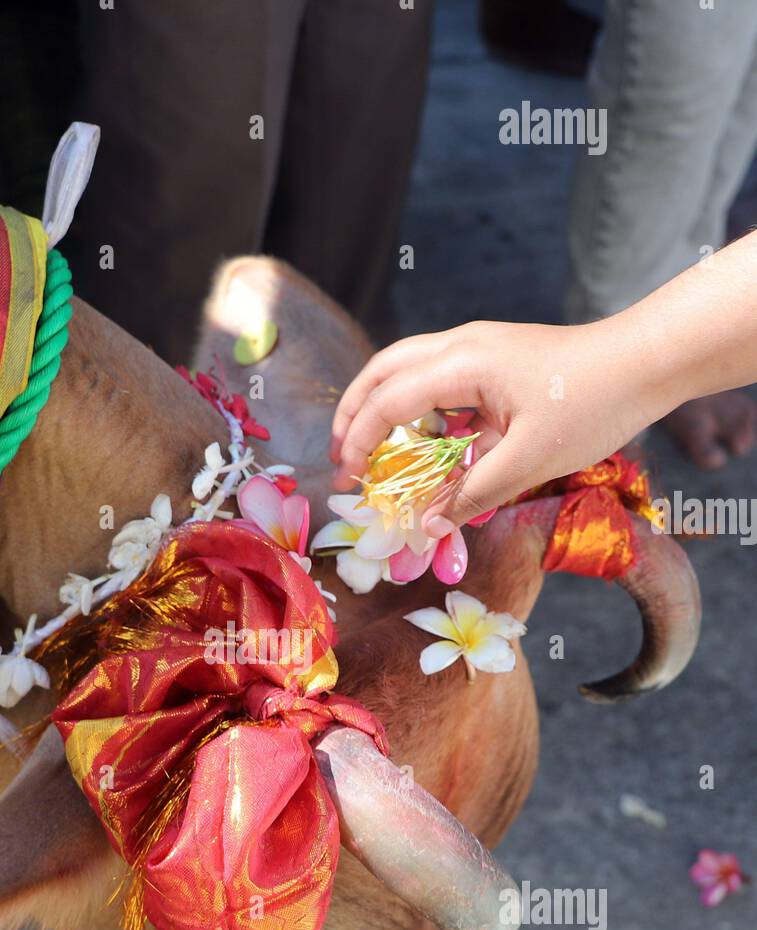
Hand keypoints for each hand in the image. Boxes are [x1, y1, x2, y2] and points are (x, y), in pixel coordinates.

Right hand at [329, 319, 666, 537]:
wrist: (643, 362)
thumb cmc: (592, 405)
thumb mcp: (529, 460)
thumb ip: (473, 494)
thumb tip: (431, 527)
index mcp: (461, 364)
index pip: (387, 402)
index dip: (359, 443)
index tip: (348, 483)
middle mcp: (460, 345)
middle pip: (381, 371)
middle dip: (352, 415)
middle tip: (342, 461)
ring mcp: (476, 345)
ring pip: (404, 367)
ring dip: (379, 406)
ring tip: (369, 449)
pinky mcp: (493, 356)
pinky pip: (434, 376)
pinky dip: (413, 405)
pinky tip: (421, 440)